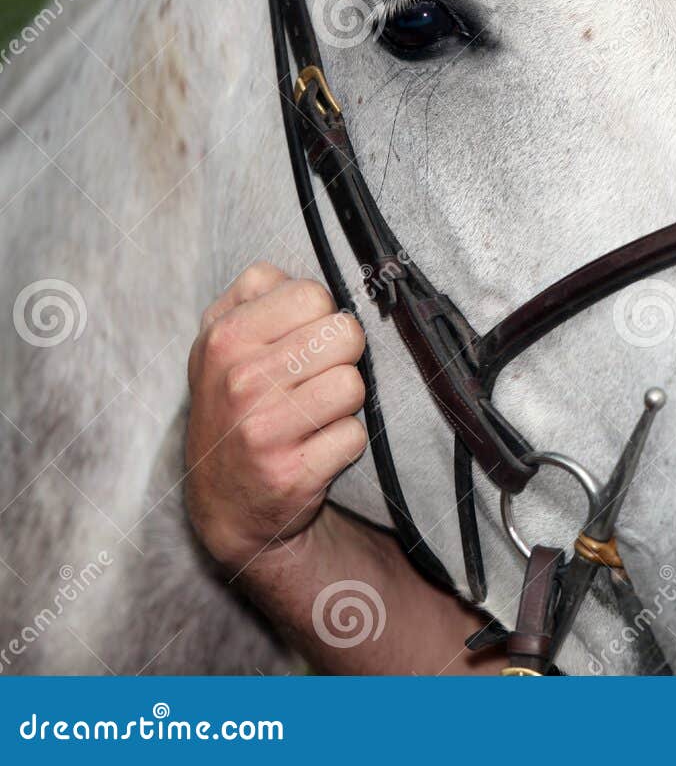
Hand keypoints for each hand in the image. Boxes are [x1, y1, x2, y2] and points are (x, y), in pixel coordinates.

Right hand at [184, 262, 368, 575]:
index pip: (314, 294)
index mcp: (224, 337)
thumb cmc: (236, 405)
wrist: (227, 501)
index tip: (303, 342)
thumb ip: (258, 290)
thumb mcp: (223, 340)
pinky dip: (345, 444)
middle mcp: (239, 380)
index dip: (322, 318)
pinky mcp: (291, 473)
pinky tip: (315, 449)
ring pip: (354, 385)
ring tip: (314, 415)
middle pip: (345, 335)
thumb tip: (306, 268)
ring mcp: (263, 429)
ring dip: (345, 402)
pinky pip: (356, 436)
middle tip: (313, 381)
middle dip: (341, 358)